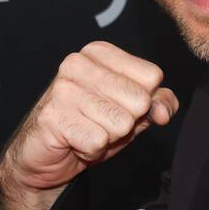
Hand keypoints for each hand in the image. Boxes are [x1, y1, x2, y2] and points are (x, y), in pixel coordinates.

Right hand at [0, 41, 178, 209]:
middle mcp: (78, 63)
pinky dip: (92, 151)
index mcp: (100, 53)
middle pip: (140, 100)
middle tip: (100, 122)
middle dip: (127, 122)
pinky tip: (76, 142)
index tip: (119, 106)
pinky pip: (98, 141)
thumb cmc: (90, 127)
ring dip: (109, 138)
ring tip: (87, 131)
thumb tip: (163, 111)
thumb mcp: (132, 112)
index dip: (144, 102)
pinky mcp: (53, 116)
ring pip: (121, 123)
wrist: (45, 156)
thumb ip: (158, 104)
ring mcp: (63, 89)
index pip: (152, 76)